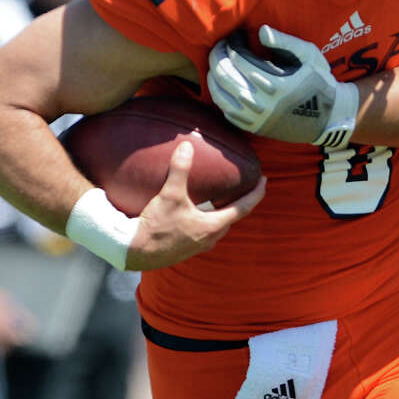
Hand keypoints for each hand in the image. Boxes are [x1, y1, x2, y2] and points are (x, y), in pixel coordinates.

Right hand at [126, 141, 265, 270]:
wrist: (134, 252)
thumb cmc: (156, 226)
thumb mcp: (170, 195)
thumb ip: (180, 170)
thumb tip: (186, 146)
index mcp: (212, 226)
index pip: (244, 207)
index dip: (256, 193)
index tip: (264, 180)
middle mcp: (209, 238)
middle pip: (232, 217)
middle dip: (240, 202)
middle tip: (243, 186)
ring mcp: (198, 246)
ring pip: (217, 226)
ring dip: (222, 212)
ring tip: (221, 198)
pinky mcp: (185, 249)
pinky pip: (204, 232)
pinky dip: (207, 220)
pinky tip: (196, 213)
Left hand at [207, 26, 358, 147]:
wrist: (329, 117)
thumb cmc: (320, 82)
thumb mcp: (309, 56)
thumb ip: (285, 42)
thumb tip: (260, 31)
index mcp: (276, 84)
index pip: (239, 59)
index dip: (232, 43)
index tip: (235, 35)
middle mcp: (262, 104)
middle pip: (225, 76)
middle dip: (218, 56)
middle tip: (221, 45)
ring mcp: (256, 119)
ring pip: (220, 96)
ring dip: (213, 76)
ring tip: (217, 63)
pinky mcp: (254, 128)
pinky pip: (227, 113)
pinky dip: (219, 97)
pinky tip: (222, 85)